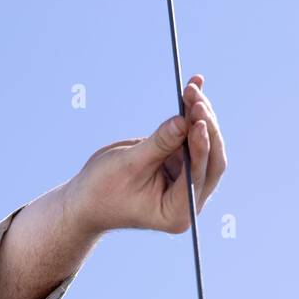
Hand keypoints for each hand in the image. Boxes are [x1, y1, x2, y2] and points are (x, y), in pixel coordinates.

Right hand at [66, 74, 225, 235]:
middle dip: (205, 127)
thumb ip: (160, 144)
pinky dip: (192, 113)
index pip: (197, 177)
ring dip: (201, 115)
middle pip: (210, 160)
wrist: (87, 198)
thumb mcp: (130, 165)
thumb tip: (185, 120)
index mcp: (177, 212)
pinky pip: (192, 136)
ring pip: (205, 144)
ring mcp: (186, 181)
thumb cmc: (103, 191)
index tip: (199, 120)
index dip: (200, 147)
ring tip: (193, 87)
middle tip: (197, 98)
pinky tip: (194, 86)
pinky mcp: (179, 164)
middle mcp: (188, 200)